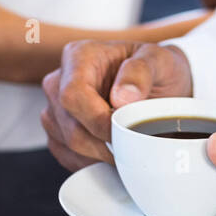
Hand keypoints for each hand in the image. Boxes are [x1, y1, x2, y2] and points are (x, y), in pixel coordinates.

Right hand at [41, 39, 192, 171]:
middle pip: (70, 126)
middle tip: (135, 141)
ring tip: (128, 143)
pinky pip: (68, 156)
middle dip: (104, 141)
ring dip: (101, 152)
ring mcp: (55, 108)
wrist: (158, 83)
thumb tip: (122, 97)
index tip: (124, 129)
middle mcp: (60, 81)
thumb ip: (141, 72)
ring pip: (68, 144)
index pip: (73, 95)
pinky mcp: (57, 131)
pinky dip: (94, 160)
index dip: (97, 120)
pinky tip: (114, 149)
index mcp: (80, 56)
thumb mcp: (160, 60)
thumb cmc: (155, 69)